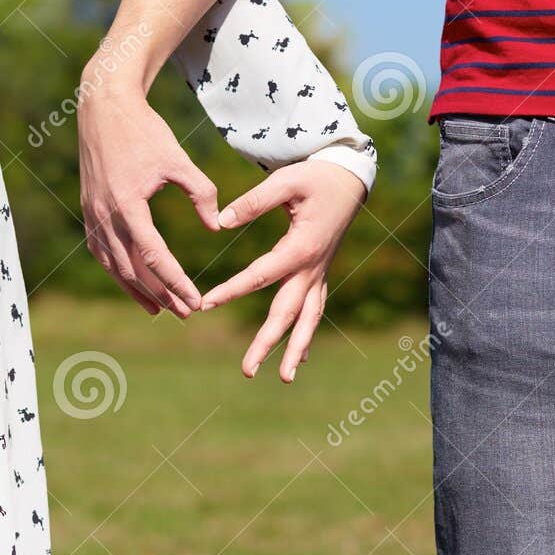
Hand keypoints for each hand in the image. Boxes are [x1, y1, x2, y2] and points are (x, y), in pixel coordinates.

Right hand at [77, 79, 218, 317]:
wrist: (104, 106)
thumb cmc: (144, 130)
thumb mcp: (178, 160)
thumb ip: (201, 193)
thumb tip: (216, 226)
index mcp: (128, 205)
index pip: (154, 257)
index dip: (175, 283)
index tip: (195, 302)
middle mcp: (105, 215)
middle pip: (133, 270)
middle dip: (160, 295)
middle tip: (185, 313)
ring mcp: (93, 214)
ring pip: (113, 265)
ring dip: (136, 290)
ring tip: (158, 309)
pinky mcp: (89, 209)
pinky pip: (101, 250)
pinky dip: (117, 270)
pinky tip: (130, 280)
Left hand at [201, 160, 365, 380]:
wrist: (349, 178)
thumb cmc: (315, 176)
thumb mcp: (285, 182)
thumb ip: (253, 202)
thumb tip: (220, 222)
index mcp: (301, 248)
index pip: (260, 276)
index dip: (231, 291)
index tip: (205, 305)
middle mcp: (312, 268)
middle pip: (287, 313)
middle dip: (268, 344)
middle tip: (247, 371)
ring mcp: (319, 274)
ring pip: (307, 320)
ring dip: (295, 350)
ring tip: (283, 378)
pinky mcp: (320, 274)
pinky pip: (314, 310)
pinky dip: (306, 335)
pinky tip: (298, 358)